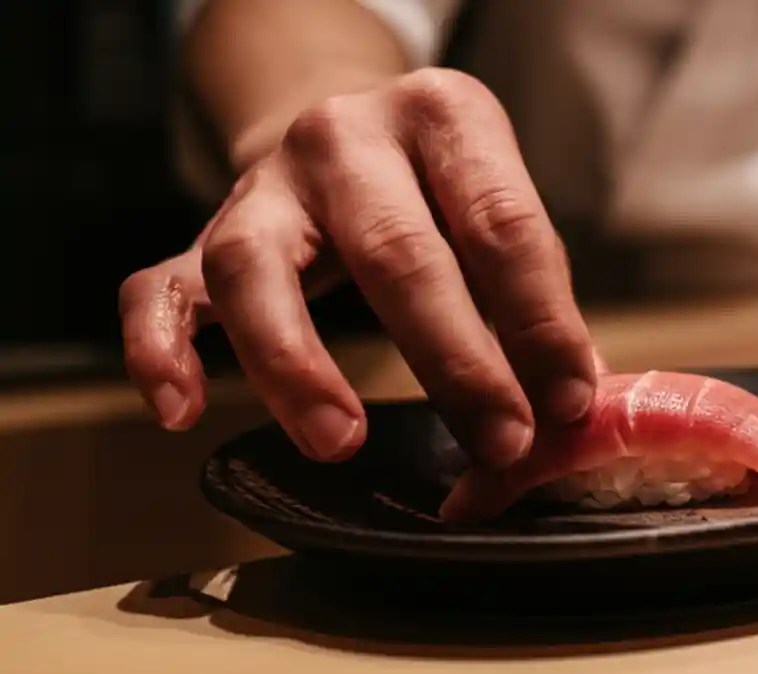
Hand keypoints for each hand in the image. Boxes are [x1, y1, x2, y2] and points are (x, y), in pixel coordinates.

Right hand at [119, 69, 596, 466]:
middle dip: (454, 360)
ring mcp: (265, 184)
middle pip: (394, 252)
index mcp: (443, 117)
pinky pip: (161, 289)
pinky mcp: (205, 232)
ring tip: (338, 441)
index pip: (501, 224)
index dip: (541, 321)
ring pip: (256, 269)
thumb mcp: (495, 214)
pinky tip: (178, 411)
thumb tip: (568, 406)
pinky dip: (159, 350)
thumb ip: (529, 299)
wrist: (348, 137)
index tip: (567, 401)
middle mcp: (345, 137)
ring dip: (296, 365)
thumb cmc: (440, 194)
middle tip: (497, 442)